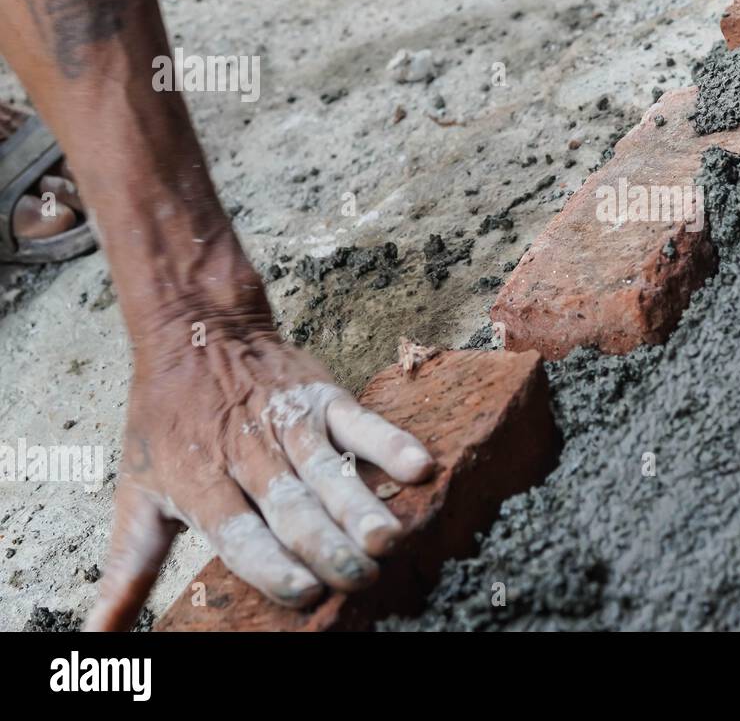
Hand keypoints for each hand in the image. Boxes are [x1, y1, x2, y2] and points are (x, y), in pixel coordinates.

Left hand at [84, 327, 434, 630]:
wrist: (195, 330)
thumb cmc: (164, 420)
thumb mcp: (137, 491)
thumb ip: (128, 567)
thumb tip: (95, 634)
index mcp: (201, 483)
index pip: (238, 531)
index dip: (269, 562)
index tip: (301, 591)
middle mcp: (247, 456)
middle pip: (291, 506)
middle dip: (325, 544)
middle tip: (358, 576)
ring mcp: (289, 423)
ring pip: (328, 470)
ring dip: (360, 504)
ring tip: (387, 537)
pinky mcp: (322, 397)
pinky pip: (360, 422)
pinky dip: (390, 443)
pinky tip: (418, 467)